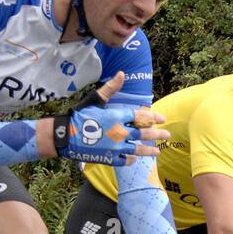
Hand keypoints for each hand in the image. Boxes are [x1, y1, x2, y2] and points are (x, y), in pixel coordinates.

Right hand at [52, 71, 167, 165]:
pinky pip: (125, 160)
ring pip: (137, 149)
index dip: (152, 117)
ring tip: (158, 150)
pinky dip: (131, 159)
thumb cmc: (80, 115)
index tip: (161, 119)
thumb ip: (111, 88)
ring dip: (149, 149)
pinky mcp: (109, 158)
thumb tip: (122, 73)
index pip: (140, 116)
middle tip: (167, 134)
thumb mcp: (95, 99)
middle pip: (143, 133)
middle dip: (156, 134)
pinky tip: (135, 157)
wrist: (65, 135)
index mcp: (117, 116)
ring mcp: (115, 146)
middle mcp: (119, 132)